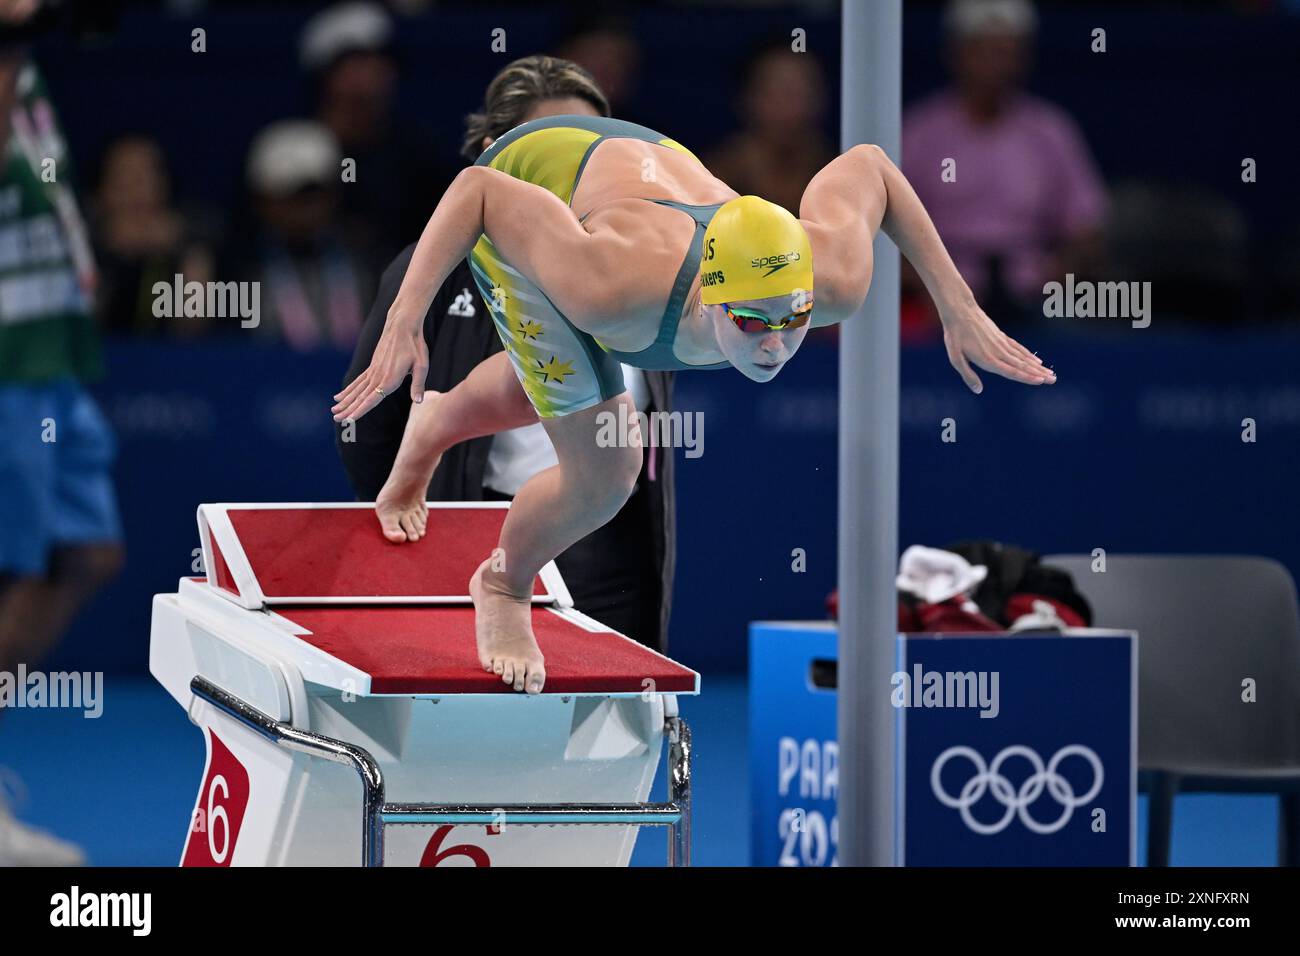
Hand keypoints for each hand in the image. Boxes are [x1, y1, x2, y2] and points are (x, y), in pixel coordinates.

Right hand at [331, 316, 428, 421]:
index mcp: (391, 379)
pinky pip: (358, 381)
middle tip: (335, 418)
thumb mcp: (422, 365)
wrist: (402, 324)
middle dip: (348, 409)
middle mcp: (379, 376)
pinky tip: (339, 396)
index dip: (361, 410)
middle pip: (361, 397)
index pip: (372, 399)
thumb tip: (418, 401)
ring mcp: (373, 371)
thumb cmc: (415, 345)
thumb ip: (418, 384)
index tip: (350, 420)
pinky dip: (348, 389)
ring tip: (333, 410)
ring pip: (357, 390)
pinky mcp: (372, 366)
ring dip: (345, 401)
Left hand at [939, 299, 1054, 393]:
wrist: (960, 310)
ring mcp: (1002, 344)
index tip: (1040, 381)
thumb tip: (978, 390)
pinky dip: (1029, 356)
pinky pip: (1019, 348)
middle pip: (1022, 365)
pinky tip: (1038, 361)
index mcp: (987, 359)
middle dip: (1039, 373)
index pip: (1011, 371)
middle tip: (1054, 380)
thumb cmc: (955, 335)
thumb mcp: (955, 357)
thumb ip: (967, 375)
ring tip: (1051, 373)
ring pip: (1023, 357)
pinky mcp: (1002, 337)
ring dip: (1038, 366)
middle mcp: (998, 352)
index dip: (1026, 377)